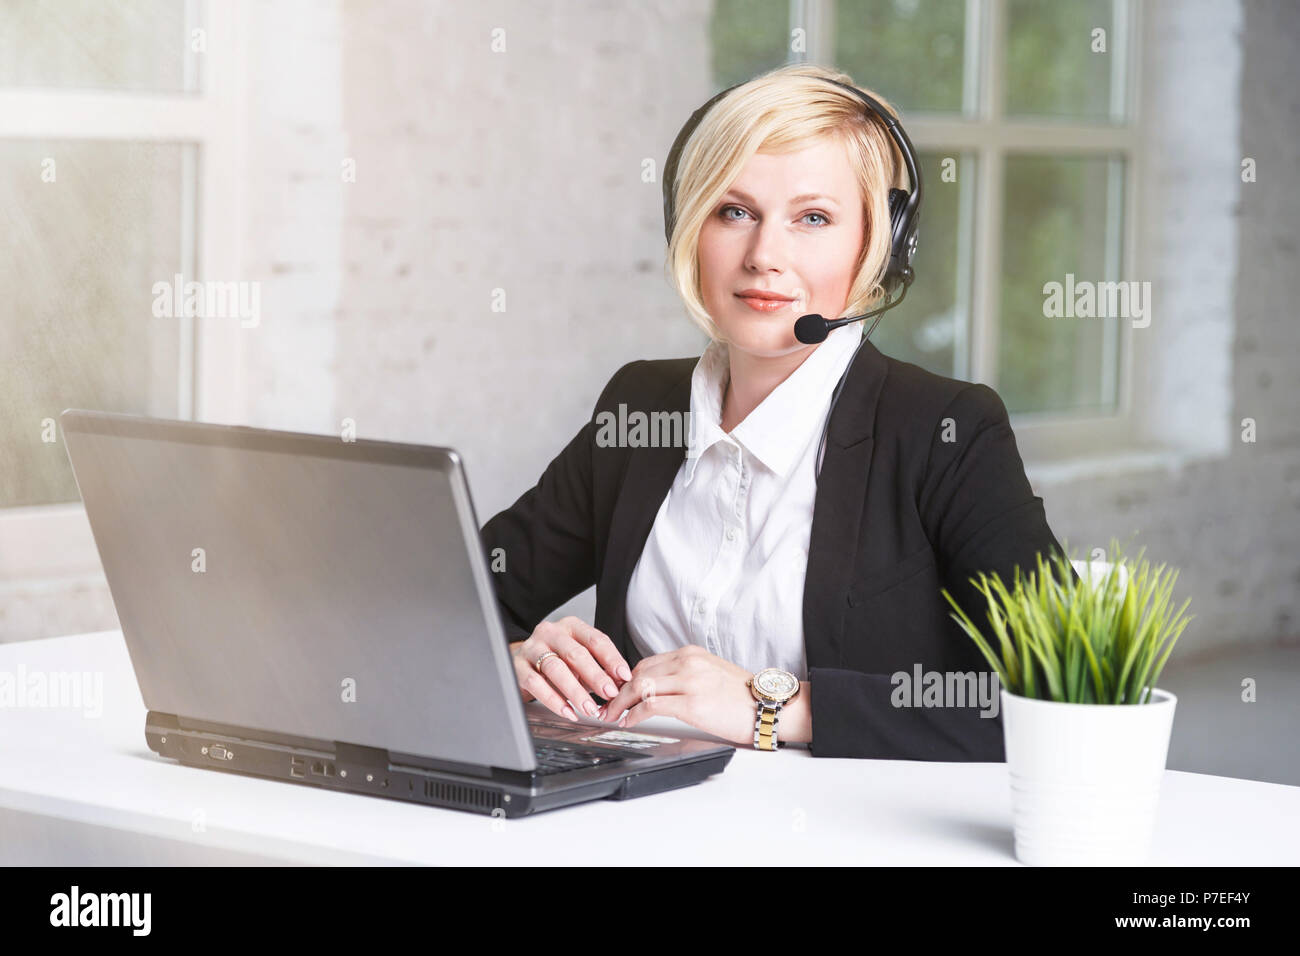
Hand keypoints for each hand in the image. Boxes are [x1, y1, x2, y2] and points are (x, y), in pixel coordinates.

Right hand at [509, 616, 631, 721]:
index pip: (595, 639)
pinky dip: (554, 700)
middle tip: (609, 693)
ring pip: (556, 668)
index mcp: (571, 627)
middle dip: (595, 675)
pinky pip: (536, 684)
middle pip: (576, 653)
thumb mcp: (580, 660)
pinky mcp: (518, 667)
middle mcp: (551, 633)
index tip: (624, 676)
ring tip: (589, 708)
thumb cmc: (557, 660)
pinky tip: (568, 712)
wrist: (522, 661)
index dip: (611, 658)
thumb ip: (599, 668)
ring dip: (575, 691)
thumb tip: (620, 683)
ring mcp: (532, 648)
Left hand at [597, 644, 755, 746]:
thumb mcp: (710, 674)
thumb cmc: (742, 697)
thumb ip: (685, 675)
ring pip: (640, 687)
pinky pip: (651, 706)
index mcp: (690, 654)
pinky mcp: (691, 703)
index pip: (646, 664)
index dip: (626, 680)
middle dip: (617, 691)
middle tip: (606, 706)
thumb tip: (659, 690)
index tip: (616, 694)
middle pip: (638, 673)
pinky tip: (628, 721)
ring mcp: (689, 681)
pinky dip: (634, 714)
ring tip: (612, 716)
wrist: (768, 706)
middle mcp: (687, 662)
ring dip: (620, 703)